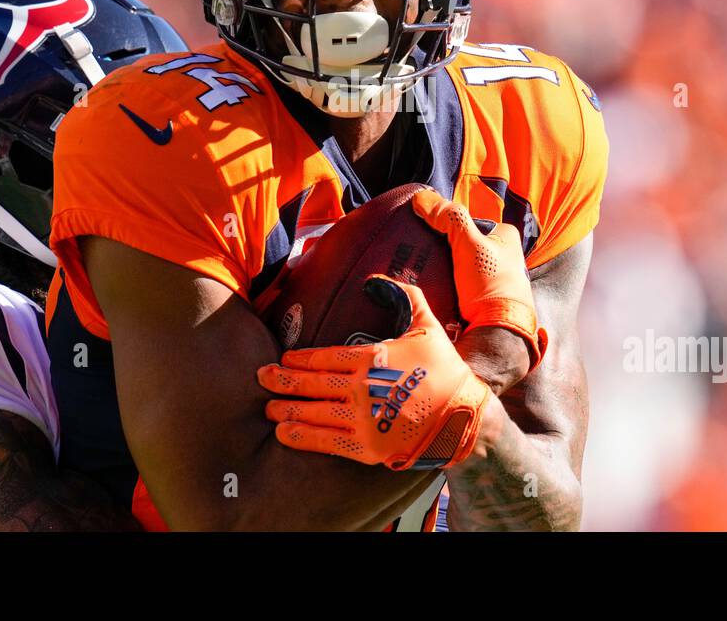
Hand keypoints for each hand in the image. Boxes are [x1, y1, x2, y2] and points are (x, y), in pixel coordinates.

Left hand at [257, 276, 490, 470]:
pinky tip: (284, 433)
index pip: (325, 357)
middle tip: (261, 378)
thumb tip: (377, 279)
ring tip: (267, 408)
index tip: (284, 358)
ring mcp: (363, 420)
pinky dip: (302, 438)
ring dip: (286, 410)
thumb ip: (404, 296)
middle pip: (312, 384)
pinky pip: (326, 443)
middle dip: (283, 381)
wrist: (465, 416)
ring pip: (313, 414)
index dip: (300, 359)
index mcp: (373, 358)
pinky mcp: (367, 447)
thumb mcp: (426, 325)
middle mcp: (362, 389)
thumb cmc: (445, 368)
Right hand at [410, 188, 548, 369]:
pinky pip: (454, 285)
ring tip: (417, 270)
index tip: (425, 230)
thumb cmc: (491, 285)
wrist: (498, 334)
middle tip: (417, 251)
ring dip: (438, 268)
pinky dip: (442, 285)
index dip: (446, 223)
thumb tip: (421, 199)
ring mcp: (490, 279)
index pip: (467, 220)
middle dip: (440, 248)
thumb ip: (448, 217)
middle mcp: (501, 255)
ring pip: (455, 265)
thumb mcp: (469, 243)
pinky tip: (428, 287)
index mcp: (506, 236)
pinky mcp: (479, 299)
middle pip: (459, 243)